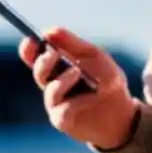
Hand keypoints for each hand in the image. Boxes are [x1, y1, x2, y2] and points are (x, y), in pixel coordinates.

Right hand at [19, 28, 137, 150]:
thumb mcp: (94, 56)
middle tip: (53, 54)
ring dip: (62, 80)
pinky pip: (63, 109)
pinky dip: (78, 101)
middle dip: (43, 62)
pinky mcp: (62, 121)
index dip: (29, 49)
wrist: (122, 114)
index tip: (31, 40)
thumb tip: (49, 31)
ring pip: (51, 91)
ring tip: (77, 72)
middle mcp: (53, 86)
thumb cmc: (107, 82)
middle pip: (38, 72)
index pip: (35, 58)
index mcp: (57, 68)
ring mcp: (56, 104)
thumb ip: (72, 44)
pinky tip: (90, 98)